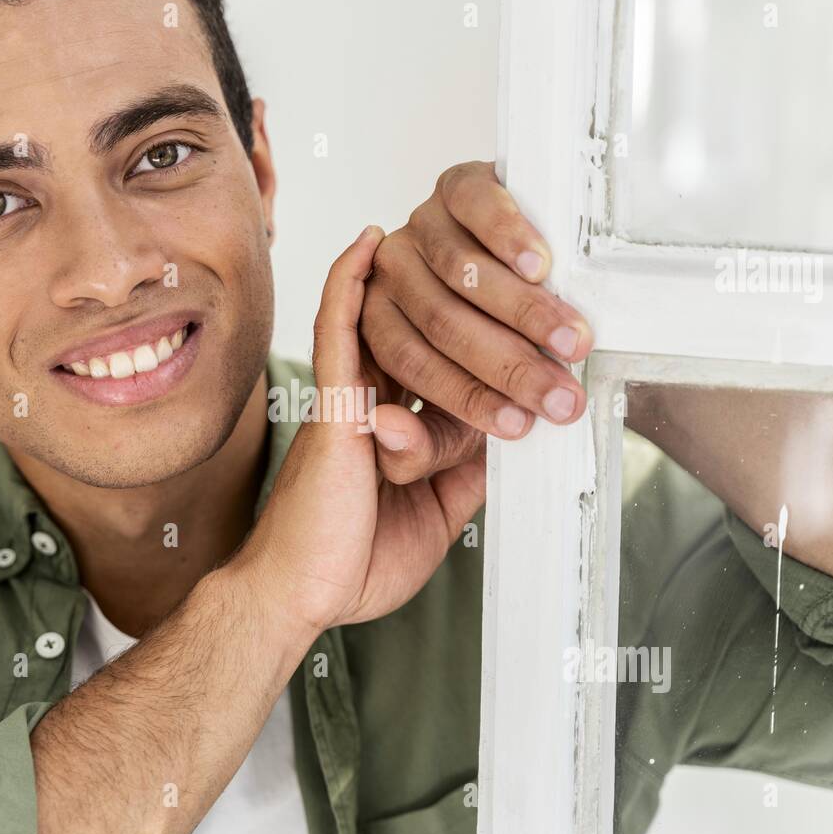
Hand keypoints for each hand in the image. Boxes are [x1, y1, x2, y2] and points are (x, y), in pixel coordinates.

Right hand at [230, 226, 486, 636]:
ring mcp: (350, 400)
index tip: (534, 332)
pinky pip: (337, 332)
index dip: (493, 352)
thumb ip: (465, 475)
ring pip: (394, 328)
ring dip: (431, 289)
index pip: (452, 373)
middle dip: (480, 319)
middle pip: (430, 341)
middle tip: (521, 295)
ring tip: (454, 236)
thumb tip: (502, 441)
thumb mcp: (437, 518)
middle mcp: (374, 404)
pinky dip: (349, 285)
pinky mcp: (331, 405)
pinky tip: (367, 244)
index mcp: (398, 429)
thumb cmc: (351, 563)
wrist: (298, 597)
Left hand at [359, 160, 594, 483]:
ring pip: (463, 273)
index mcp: (374, 329)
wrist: (525, 272)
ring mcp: (421, 227)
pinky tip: (541, 266)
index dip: (469, 398)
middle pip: (442, 323)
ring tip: (571, 340)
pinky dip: (509, 238)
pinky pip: (476, 209)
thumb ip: (418, 442)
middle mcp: (389, 275)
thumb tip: (383, 426)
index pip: (414, 367)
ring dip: (524, 312)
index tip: (520, 425)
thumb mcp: (447, 422)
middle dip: (509, 366)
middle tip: (560, 394)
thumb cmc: (486, 361)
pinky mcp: (456, 185)